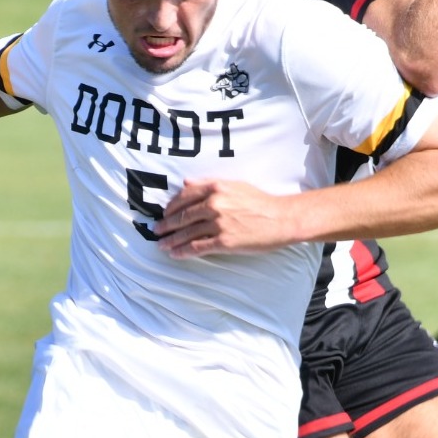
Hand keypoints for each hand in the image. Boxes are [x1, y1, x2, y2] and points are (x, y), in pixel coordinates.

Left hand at [153, 179, 300, 257]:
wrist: (281, 219)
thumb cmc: (260, 201)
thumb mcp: (235, 185)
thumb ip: (208, 184)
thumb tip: (185, 183)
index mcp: (216, 188)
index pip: (184, 196)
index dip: (171, 206)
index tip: (164, 213)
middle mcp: (214, 204)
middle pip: (182, 216)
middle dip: (166, 225)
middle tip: (157, 230)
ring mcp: (218, 223)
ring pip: (186, 233)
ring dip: (171, 240)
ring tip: (162, 244)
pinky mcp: (224, 241)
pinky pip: (197, 247)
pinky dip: (182, 251)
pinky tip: (174, 254)